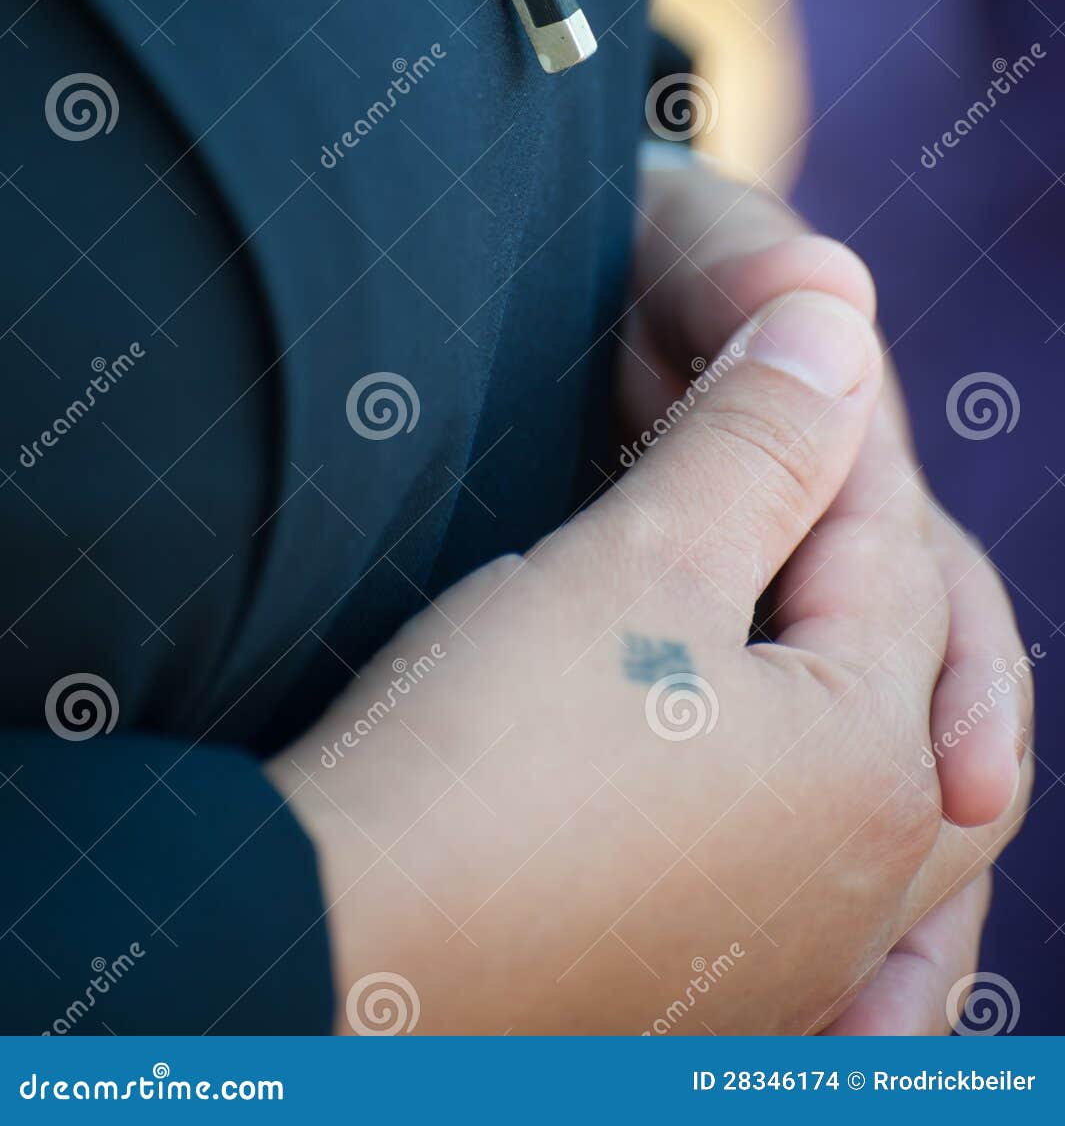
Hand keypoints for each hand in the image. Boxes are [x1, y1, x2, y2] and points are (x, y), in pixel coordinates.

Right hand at [270, 206, 1030, 1033]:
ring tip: (816, 621)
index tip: (768, 357)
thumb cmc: (485, 752)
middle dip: (879, 565)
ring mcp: (798, 967)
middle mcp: (866, 887)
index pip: (894, 554)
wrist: (332, 958)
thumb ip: (759, 444)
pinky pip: (842, 916)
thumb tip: (841, 329)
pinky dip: (840, 835)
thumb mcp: (638, 565)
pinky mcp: (716, 1010)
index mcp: (878, 770)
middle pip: (928, 685)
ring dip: (877, 697)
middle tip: (807, 480)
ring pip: (899, 805)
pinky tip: (796, 818)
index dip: (829, 437)